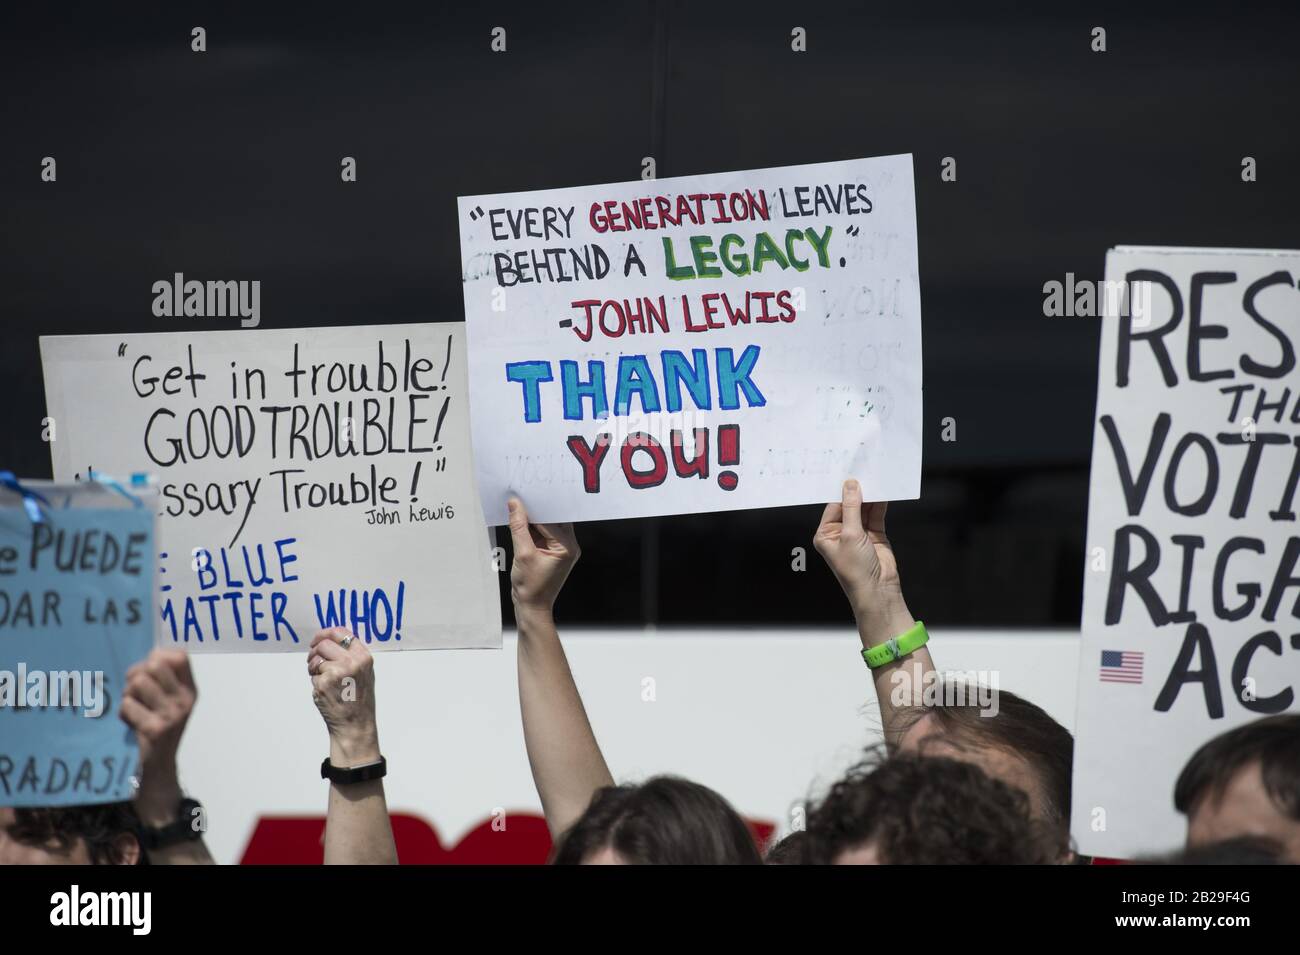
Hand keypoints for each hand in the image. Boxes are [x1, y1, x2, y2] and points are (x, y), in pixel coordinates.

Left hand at [120, 649, 196, 825]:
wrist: (159, 767)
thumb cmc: (158, 727)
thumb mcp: (169, 702)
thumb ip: (163, 679)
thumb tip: (151, 655)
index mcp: (191, 690)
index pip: (180, 656)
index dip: (159, 656)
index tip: (149, 667)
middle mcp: (185, 701)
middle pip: (153, 666)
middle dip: (136, 675)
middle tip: (134, 690)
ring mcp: (172, 715)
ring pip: (137, 684)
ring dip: (127, 695)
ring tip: (133, 707)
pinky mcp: (154, 729)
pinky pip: (127, 706)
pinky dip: (123, 714)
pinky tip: (131, 723)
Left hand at [308, 629, 380, 765]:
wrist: (356, 723)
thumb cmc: (359, 699)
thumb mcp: (365, 672)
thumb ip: (352, 655)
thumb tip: (331, 640)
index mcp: (364, 657)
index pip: (341, 632)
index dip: (325, 634)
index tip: (318, 639)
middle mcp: (352, 662)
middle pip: (324, 644)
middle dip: (315, 651)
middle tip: (314, 661)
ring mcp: (337, 672)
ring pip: (316, 659)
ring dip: (314, 667)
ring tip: (323, 679)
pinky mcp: (324, 683)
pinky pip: (313, 675)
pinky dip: (315, 682)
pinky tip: (325, 692)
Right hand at [507, 497, 579, 612]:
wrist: (532, 607)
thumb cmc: (530, 586)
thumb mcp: (522, 554)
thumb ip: (519, 527)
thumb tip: (515, 505)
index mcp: (567, 546)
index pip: (550, 520)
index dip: (535, 507)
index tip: (522, 495)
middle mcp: (569, 546)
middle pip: (553, 520)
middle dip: (537, 510)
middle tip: (521, 496)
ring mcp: (562, 549)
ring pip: (548, 526)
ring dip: (534, 519)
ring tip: (518, 507)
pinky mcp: (554, 552)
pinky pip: (544, 534)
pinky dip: (533, 529)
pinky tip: (520, 522)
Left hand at [813, 479, 913, 641]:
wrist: (877, 589)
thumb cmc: (856, 569)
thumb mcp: (850, 534)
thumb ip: (852, 508)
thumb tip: (851, 485)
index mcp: (826, 534)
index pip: (833, 506)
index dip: (842, 491)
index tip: (850, 474)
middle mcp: (840, 533)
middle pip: (849, 505)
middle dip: (857, 492)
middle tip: (864, 472)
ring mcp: (858, 534)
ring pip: (864, 509)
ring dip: (871, 497)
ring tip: (877, 478)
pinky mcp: (875, 535)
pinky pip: (877, 515)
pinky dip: (881, 505)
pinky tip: (885, 492)